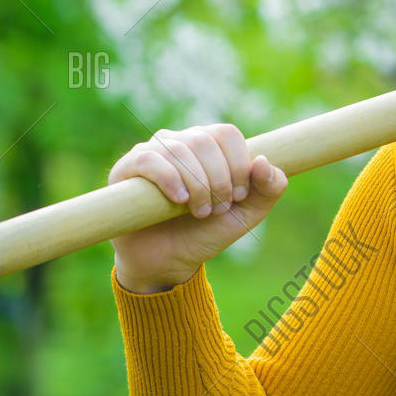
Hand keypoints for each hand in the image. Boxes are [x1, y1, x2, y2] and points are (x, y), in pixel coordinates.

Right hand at [107, 123, 288, 293]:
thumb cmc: (206, 232)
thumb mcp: (247, 214)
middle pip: (205, 140)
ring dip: (197, 184)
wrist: (168, 261)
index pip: (227, 133)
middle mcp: (180, 142)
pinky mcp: (126, 169)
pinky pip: (149, 159)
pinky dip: (169, 178)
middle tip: (217, 209)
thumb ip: (269, 189)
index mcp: (209, 145)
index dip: (238, 163)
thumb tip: (263, 161)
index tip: (238, 196)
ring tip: (199, 212)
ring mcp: (152, 152)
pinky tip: (179, 199)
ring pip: (180, 149)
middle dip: (219, 179)